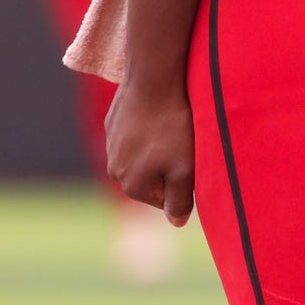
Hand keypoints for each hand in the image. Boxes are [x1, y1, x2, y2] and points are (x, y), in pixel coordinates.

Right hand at [105, 80, 195, 226]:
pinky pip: (137, 134)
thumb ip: (181, 200)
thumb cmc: (174, 127)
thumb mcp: (186, 168)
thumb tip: (176, 223)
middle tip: (186, 143)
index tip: (194, 161)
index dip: (186, 183)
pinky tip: (161, 115)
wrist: (153, 81)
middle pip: (152, 178)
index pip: (165, 199)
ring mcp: (110, 146)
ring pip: (144, 156)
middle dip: (171, 166)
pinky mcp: (113, 123)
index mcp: (132, 186)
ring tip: (174, 127)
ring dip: (160, 147)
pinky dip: (150, 129)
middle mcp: (114, 170)